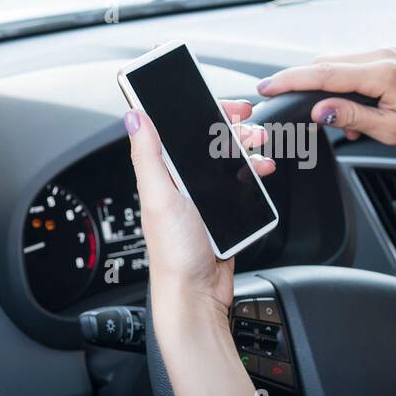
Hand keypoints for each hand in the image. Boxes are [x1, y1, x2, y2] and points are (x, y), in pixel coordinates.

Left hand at [125, 98, 274, 322]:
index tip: (219, 101)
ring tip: (259, 144)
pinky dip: (254, 172)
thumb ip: (148, 155)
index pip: (176, 129)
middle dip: (230, 125)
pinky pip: (241, 182)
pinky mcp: (223, 211)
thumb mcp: (159, 198)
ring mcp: (203, 197)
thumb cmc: (173, 253)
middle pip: (207, 141)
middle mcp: (180, 182)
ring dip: (246, 146)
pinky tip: (262, 170)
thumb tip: (133, 116)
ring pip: (228, 159)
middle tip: (248, 120)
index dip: (198, 110)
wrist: (197, 294)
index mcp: (161, 174)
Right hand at [256, 47, 395, 158]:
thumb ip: (351, 117)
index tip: (266, 86)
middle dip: (302, 81)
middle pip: (327, 63)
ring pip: (342, 63)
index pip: (322, 74)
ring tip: (335, 121)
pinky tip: (355, 110)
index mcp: (381, 72)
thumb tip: (319, 110)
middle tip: (281, 98)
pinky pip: (361, 64)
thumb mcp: (393, 130)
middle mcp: (384, 54)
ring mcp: (392, 51)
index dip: (290, 80)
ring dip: (328, 86)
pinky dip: (348, 83)